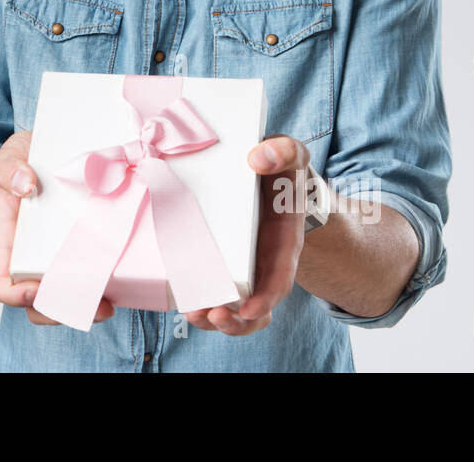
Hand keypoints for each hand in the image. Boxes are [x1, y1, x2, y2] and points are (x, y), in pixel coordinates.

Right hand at [0, 129, 114, 326]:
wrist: (36, 156)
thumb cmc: (18, 165)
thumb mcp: (9, 160)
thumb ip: (10, 170)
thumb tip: (26, 183)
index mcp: (9, 242)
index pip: (3, 283)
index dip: (18, 295)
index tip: (37, 289)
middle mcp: (33, 256)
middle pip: (41, 301)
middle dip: (66, 309)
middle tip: (99, 305)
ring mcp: (58, 255)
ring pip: (70, 293)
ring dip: (92, 302)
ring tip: (116, 297)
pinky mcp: (83, 244)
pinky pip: (92, 270)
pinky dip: (108, 277)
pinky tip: (128, 269)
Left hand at [182, 134, 307, 334]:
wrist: (269, 176)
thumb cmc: (281, 171)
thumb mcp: (290, 156)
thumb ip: (284, 151)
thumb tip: (259, 157)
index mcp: (284, 242)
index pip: (280, 277)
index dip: (267, 296)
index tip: (250, 310)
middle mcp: (264, 262)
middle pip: (257, 306)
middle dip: (236, 321)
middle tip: (211, 317)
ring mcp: (241, 267)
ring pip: (234, 308)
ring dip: (214, 319)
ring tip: (193, 315)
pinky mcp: (218, 263)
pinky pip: (212, 291)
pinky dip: (200, 301)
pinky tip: (182, 301)